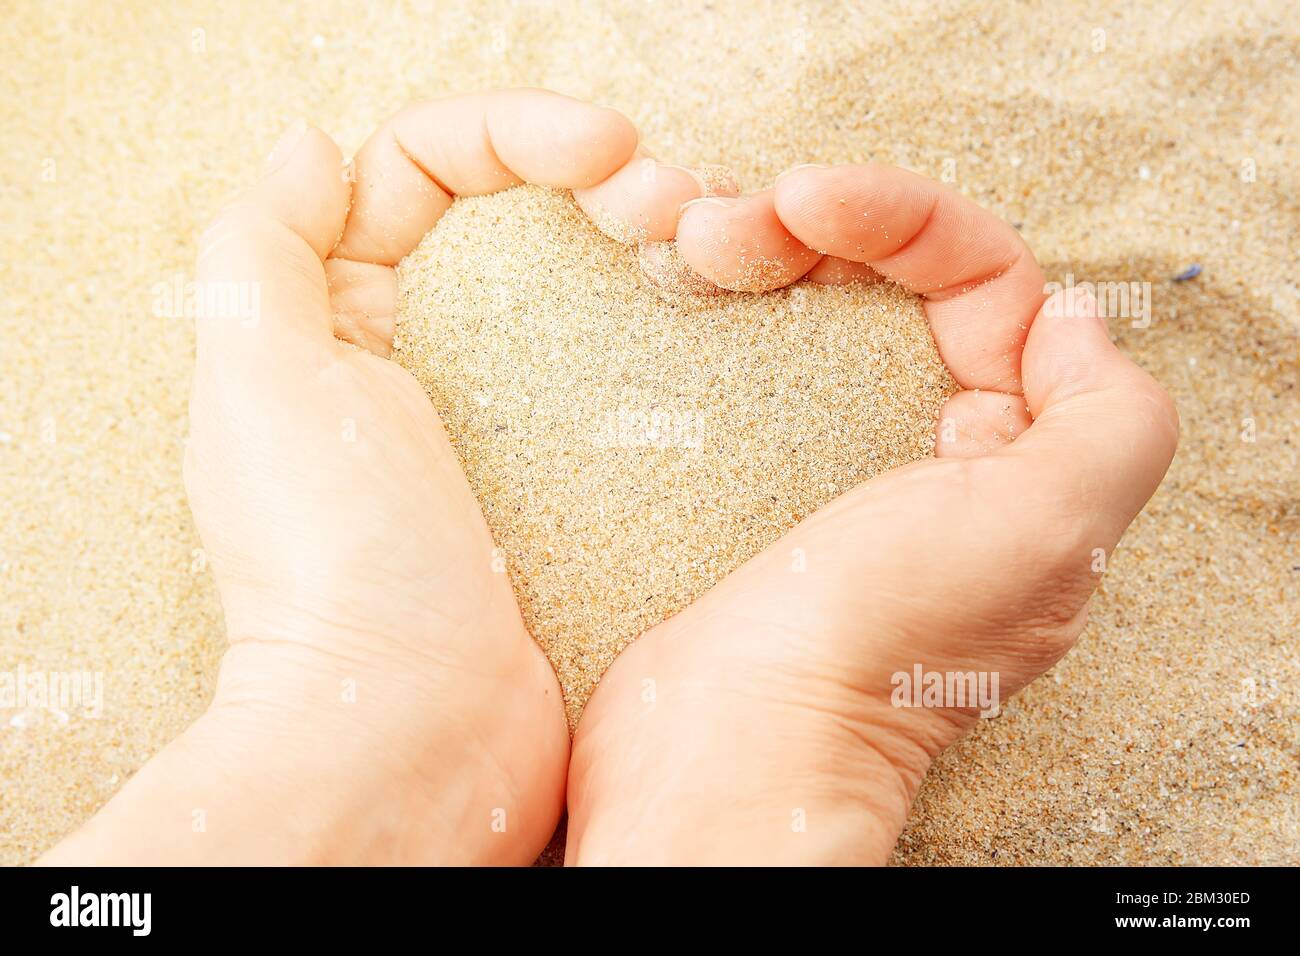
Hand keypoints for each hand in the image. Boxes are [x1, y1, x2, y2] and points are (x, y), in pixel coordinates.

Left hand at [42, 90, 721, 865]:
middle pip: (504, 219)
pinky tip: (705, 321)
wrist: (419, 736)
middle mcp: (407, 366)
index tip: (605, 149)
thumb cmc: (337, 571)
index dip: (509, 132)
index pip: (418, 172)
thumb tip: (316, 149)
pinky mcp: (560, 483)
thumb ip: (262, 250)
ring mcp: (492, 427)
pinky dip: (656, 330)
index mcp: (331, 326)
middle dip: (589, 175)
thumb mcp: (259, 385)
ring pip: (568, 287)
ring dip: (636, 241)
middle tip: (675, 197)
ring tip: (710, 239)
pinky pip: (609, 375)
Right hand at [565, 164, 1178, 863]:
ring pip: (818, 324)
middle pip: (898, 294)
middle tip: (730, 217)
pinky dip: (726, 319)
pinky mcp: (752, 494)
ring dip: (764, 258)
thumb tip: (1071, 321)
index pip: (989, 290)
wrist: (721, 751)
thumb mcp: (1044, 531)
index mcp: (1020, 465)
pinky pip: (753, 373)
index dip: (907, 222)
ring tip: (689, 241)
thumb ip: (1107, 419)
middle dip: (823, 231)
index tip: (807, 200)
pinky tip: (680, 298)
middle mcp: (938, 468)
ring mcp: (836, 480)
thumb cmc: (875, 653)